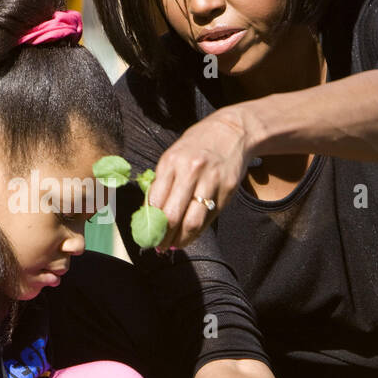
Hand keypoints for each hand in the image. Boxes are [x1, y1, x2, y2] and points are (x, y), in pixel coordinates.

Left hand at [148, 106, 250, 249]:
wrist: (231, 131)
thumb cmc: (196, 146)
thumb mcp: (172, 156)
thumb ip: (161, 183)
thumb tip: (149, 215)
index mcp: (171, 162)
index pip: (155, 201)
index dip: (149, 223)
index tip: (146, 235)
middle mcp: (191, 171)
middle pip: (173, 215)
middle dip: (163, 236)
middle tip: (159, 246)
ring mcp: (211, 180)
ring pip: (193, 221)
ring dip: (181, 240)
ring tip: (174, 246)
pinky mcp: (227, 189)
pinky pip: (210, 218)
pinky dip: (198, 231)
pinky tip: (190, 236)